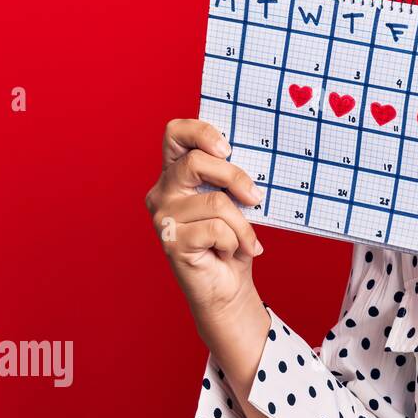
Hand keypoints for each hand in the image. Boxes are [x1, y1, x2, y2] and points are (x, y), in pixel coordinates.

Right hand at [145, 119, 266, 329]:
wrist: (229, 286)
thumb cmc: (233, 240)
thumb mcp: (236, 202)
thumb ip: (230, 178)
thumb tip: (254, 158)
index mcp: (176, 174)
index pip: (175, 134)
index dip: (200, 131)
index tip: (227, 148)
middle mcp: (162, 192)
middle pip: (195, 163)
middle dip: (234, 177)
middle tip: (255, 197)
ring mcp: (163, 217)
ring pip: (215, 202)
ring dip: (242, 224)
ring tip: (246, 240)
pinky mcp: (171, 241)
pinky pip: (217, 230)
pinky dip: (235, 241)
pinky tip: (230, 252)